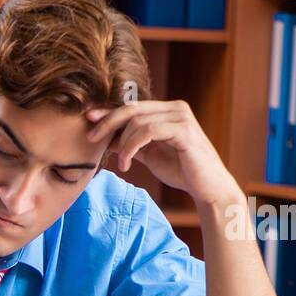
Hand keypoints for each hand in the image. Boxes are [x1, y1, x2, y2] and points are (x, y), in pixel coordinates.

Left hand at [86, 100, 237, 206]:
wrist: (207, 188)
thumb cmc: (182, 171)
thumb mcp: (150, 154)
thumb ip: (132, 143)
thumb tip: (107, 138)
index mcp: (167, 111)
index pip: (132, 106)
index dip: (109, 112)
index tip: (88, 120)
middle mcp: (175, 108)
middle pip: (131, 109)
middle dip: (107, 123)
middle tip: (91, 138)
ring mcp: (181, 117)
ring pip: (137, 121)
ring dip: (121, 143)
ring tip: (120, 163)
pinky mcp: (184, 130)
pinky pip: (148, 131)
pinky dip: (131, 147)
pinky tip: (126, 163)